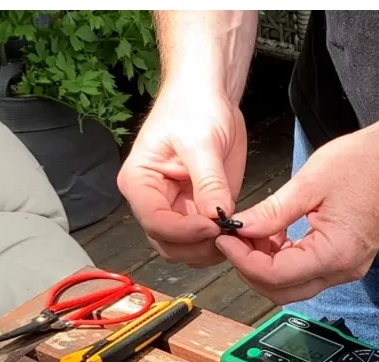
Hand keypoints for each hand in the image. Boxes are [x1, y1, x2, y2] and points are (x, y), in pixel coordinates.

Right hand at [117, 87, 247, 266]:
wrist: (208, 95)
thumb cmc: (193, 107)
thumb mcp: (202, 142)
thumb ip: (208, 182)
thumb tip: (216, 216)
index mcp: (139, 182)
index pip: (155, 222)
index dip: (184, 232)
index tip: (213, 226)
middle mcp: (153, 201)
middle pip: (168, 243)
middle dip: (197, 246)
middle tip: (227, 234)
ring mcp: (176, 209)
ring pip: (186, 248)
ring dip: (209, 249)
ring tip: (234, 233)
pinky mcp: (198, 211)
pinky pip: (205, 239)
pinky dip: (221, 242)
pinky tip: (239, 231)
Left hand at [216, 121, 378, 303]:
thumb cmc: (364, 163)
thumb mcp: (309, 183)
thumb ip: (272, 212)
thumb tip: (240, 228)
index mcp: (335, 254)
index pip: (276, 276)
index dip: (243, 261)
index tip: (224, 238)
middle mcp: (343, 269)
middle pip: (282, 291)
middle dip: (251, 269)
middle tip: (233, 240)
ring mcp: (347, 267)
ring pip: (293, 285)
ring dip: (266, 266)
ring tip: (251, 233)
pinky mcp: (346, 259)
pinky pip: (307, 271)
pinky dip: (284, 259)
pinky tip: (273, 235)